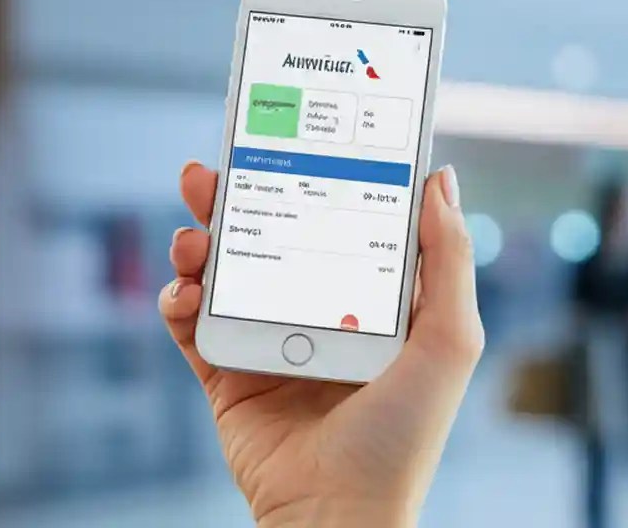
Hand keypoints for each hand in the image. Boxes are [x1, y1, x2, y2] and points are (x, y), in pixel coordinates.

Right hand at [160, 162, 483, 527]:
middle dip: (237, 198)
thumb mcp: (449, 340)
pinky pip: (192, 324)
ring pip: (223, 270)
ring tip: (192, 239)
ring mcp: (270, 340)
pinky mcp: (228, 373)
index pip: (338, 220)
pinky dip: (178, 301)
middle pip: (269, 234)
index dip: (315, 178)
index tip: (293, 137)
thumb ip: (448, 259)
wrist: (336, 514)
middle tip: (211, 171)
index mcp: (370, 299)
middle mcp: (318, 311)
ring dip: (198, 244)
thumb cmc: (402, 436)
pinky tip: (184, 294)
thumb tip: (441, 179)